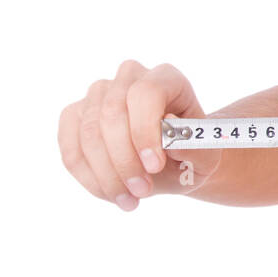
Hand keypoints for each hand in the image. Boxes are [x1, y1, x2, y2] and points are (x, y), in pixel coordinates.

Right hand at [57, 61, 220, 209]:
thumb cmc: (190, 154)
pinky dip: (90, 178)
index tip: (154, 166)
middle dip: (125, 160)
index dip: (145, 130)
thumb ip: (195, 146)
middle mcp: (129, 77)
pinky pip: (71, 149)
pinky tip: (112, 194)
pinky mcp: (74, 116)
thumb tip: (171, 131)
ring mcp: (97, 94)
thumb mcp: (205, 157)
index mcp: (166, 78)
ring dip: (107, 174)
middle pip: (112, 113)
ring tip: (131, 199)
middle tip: (143, 191)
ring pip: (89, 134)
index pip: (146, 93)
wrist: (172, 162)